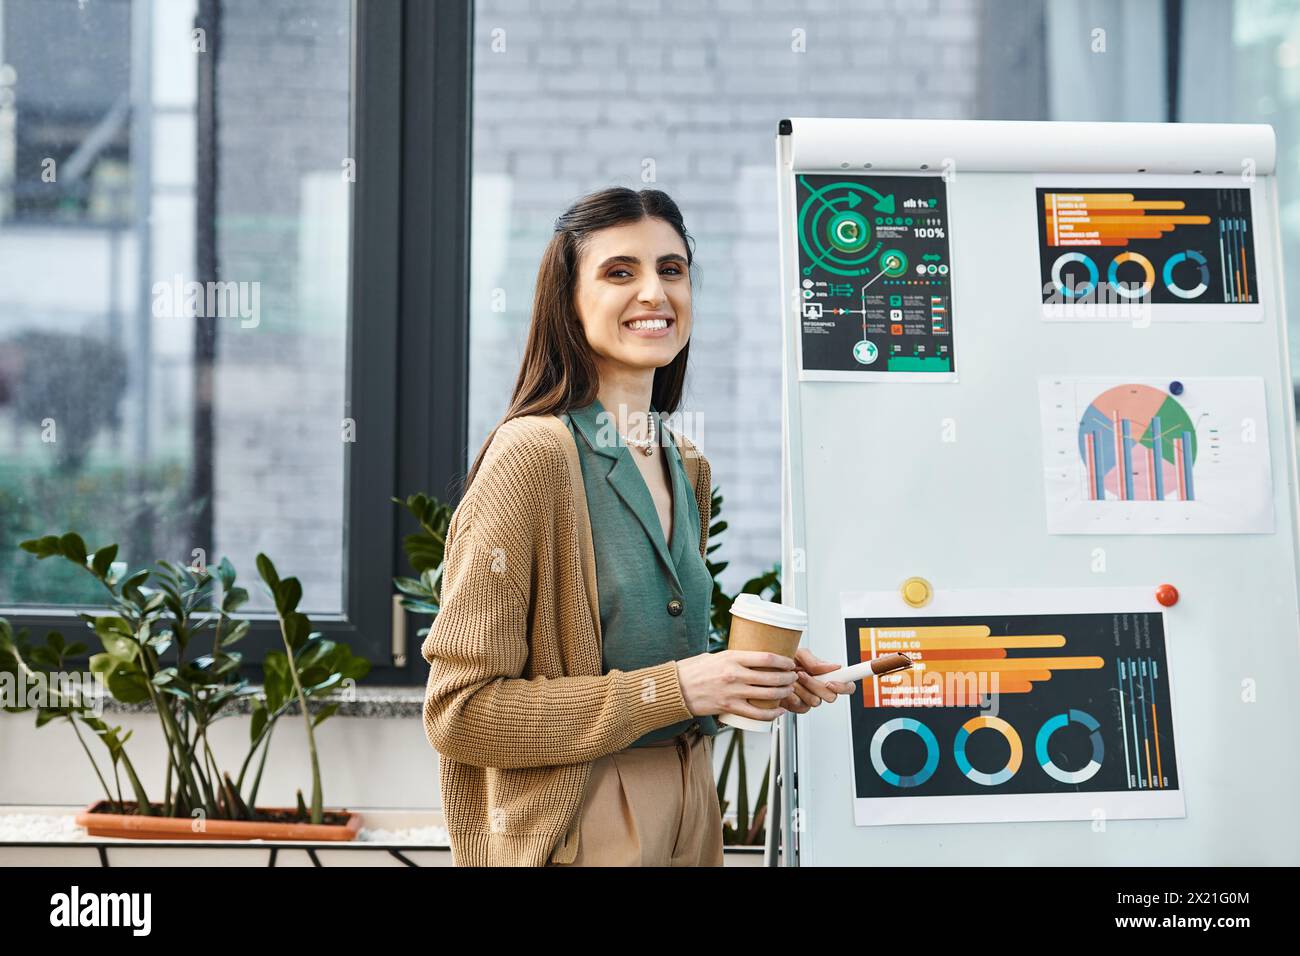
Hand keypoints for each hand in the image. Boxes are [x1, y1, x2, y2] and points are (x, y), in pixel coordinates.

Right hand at [676, 650, 797, 722]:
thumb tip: (749, 657)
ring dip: (783, 693)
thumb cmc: (692, 671)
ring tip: (789, 691)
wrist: (676, 689)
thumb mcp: (714, 656)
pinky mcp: (730, 708)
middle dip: (787, 678)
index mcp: (732, 657)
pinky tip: (779, 711)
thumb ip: (733, 657)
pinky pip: (756, 713)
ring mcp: (733, 692)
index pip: (766, 657)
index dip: (783, 661)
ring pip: (768, 695)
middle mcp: (734, 674)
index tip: (790, 662)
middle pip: (771, 677)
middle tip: (793, 677)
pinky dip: (772, 714)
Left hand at [778, 647, 856, 714]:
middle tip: (802, 674)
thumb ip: (815, 661)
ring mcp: (810, 698)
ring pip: (815, 701)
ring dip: (802, 688)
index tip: (832, 682)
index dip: (844, 686)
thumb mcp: (799, 654)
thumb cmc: (783, 660)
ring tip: (792, 678)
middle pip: (831, 696)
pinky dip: (792, 696)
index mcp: (826, 675)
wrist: (764, 669)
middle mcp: (821, 688)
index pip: (847, 685)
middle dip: (815, 684)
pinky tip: (787, 688)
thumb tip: (833, 666)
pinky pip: (801, 707)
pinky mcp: (799, 707)